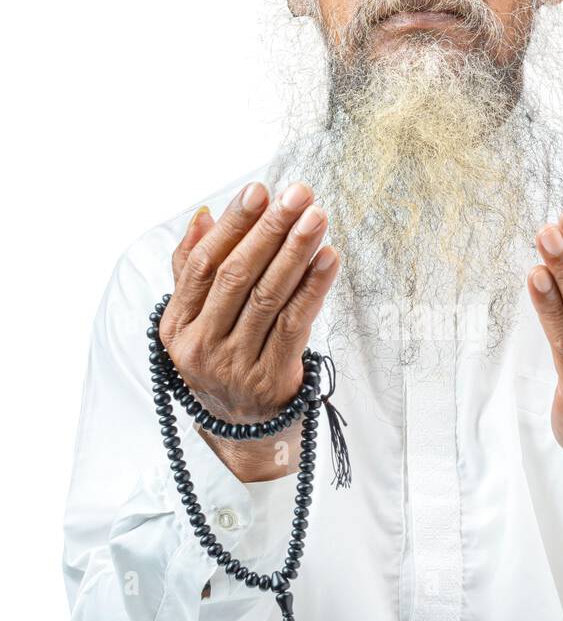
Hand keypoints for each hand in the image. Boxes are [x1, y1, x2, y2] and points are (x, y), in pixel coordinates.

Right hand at [159, 179, 339, 482]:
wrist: (243, 429)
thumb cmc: (222, 358)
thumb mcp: (195, 321)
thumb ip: (193, 270)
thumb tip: (202, 216)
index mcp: (177, 326)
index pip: (203, 265)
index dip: (232, 226)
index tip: (258, 191)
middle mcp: (202, 346)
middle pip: (237, 276)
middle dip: (270, 230)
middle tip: (297, 194)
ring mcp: (237, 364)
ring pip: (268, 297)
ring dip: (296, 252)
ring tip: (317, 217)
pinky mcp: (273, 378)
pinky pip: (295, 323)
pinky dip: (313, 288)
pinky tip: (328, 259)